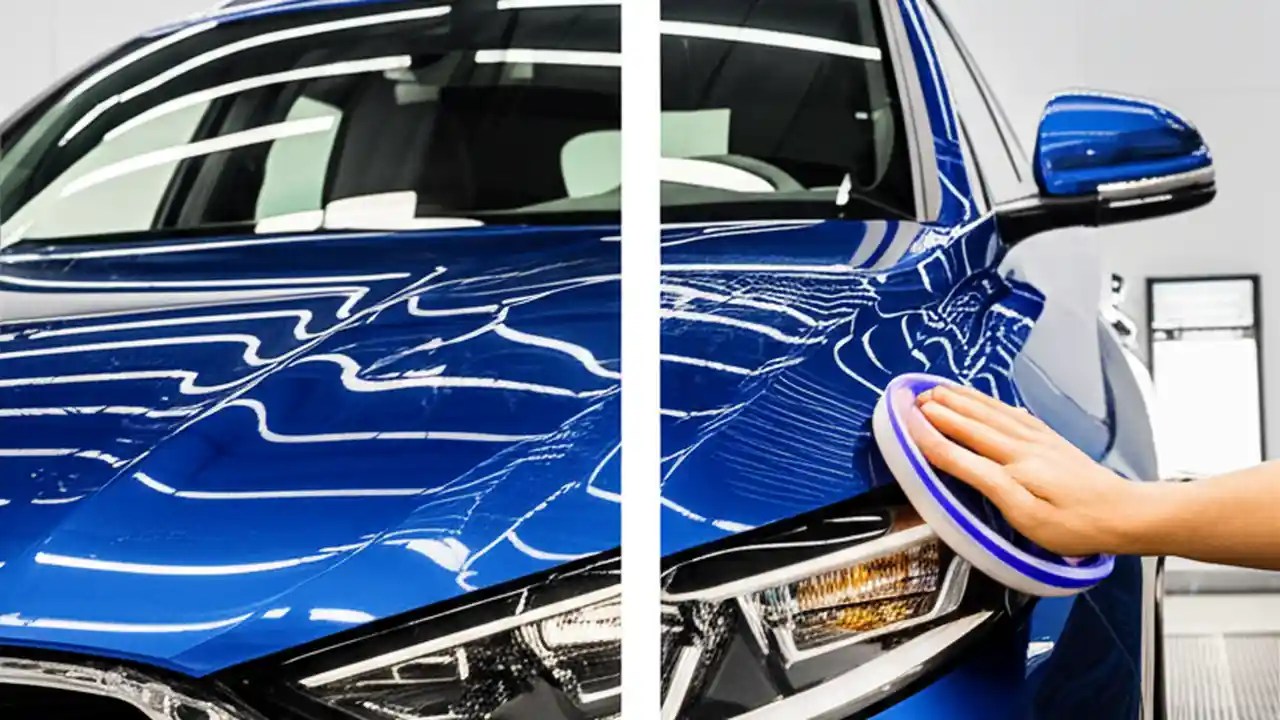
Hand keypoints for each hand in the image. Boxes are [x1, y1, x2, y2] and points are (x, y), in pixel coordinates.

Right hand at [905, 383, 1150, 555]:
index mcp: (1012, 466)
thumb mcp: (1026, 515)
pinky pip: (1010, 412)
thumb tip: (954, 459)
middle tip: (912, 398)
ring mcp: (1037, 439)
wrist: (1125, 514)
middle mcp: (1022, 445)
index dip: (927, 433)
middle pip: (971, 421)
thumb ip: (986, 482)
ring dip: (960, 399)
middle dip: (938, 408)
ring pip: (989, 411)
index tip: (904, 420)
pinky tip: (981, 399)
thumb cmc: (1076, 525)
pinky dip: (988, 402)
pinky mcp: (1049, 439)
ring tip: (936, 389)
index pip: (958, 447)